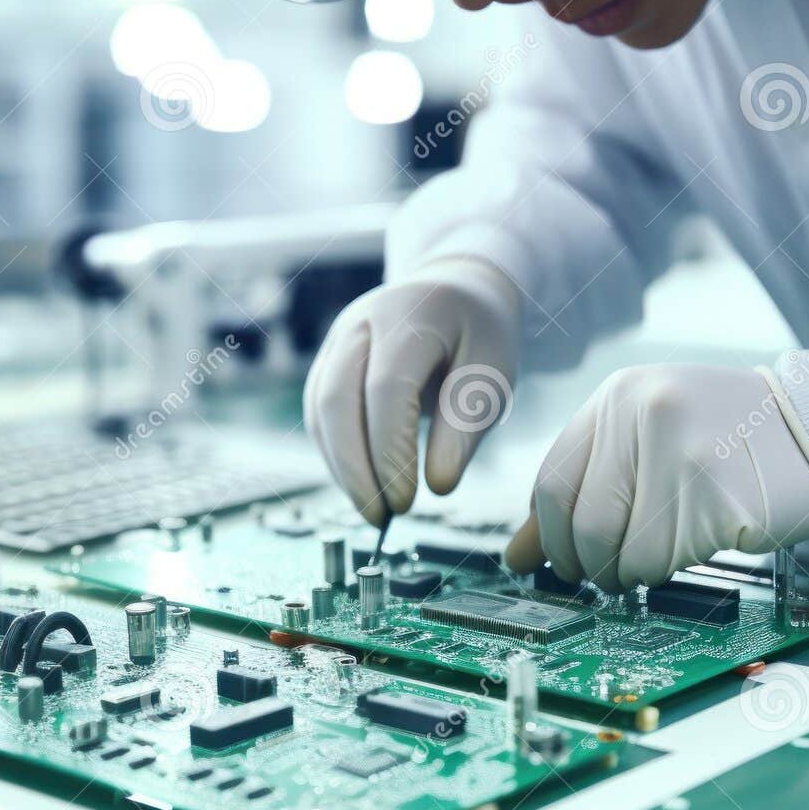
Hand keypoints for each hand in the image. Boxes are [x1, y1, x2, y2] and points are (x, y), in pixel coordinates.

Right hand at [304, 257, 519, 525]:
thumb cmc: (478, 336)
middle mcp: (361, 322)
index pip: (387, 388)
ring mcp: (336, 340)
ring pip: (319, 410)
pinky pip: (317, 414)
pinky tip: (361, 486)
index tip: (407, 501)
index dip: (390, 450)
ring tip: (374, 511)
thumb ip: (465, 428)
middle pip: (337, 399)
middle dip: (355, 468)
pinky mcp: (326, 363)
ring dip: (341, 468)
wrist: (452, 291)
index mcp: (409, 314)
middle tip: (381, 518)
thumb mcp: (491, 376)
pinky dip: (335, 456)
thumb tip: (439, 486)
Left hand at [504, 364, 808, 591]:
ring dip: (631, 573)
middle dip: (590, 566)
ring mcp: (679, 451)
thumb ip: (583, 490)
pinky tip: (693, 545)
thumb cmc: (729, 438)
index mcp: (616, 396)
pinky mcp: (714, 493)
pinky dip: (669, 570)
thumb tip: (518, 556)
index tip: (560, 563)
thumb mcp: (646, 440)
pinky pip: (663, 561)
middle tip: (610, 574)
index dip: (550, 538)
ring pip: (620, 551)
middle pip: (582, 525)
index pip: (551, 483)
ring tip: (659, 555)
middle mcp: (642, 413)